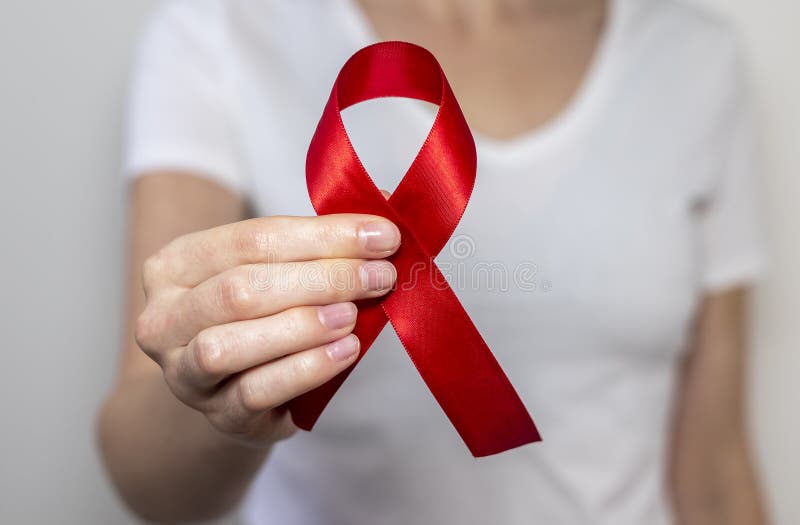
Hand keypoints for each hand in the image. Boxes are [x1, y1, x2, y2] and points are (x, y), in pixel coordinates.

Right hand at [134, 214, 399, 446]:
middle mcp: (166, 316)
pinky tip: (345, 351)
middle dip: (320, 279)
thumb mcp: (279, 271)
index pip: (253, 239)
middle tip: (379, 276)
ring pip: (232, 344)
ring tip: (352, 315)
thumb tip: (381, 221)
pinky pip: (256, 391)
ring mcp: (184, 371)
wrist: (238, 387)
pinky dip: (306, 368)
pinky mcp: (216, 413)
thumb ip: (319, 246)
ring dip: (303, 325)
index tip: (381, 235)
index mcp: (177, 264)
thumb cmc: (262, 315)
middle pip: (241, 289)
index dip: (323, 236)